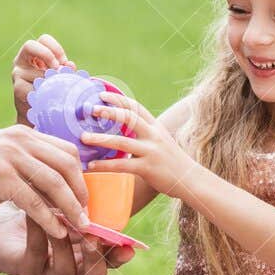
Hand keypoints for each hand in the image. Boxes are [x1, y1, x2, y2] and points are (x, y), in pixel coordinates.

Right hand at [0, 125, 89, 238]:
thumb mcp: (0, 159)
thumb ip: (25, 162)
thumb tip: (53, 181)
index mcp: (22, 134)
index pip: (66, 150)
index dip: (81, 176)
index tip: (84, 198)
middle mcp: (19, 140)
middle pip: (66, 164)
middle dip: (81, 192)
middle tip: (87, 215)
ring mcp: (9, 158)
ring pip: (55, 183)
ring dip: (71, 208)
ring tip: (80, 228)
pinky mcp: (0, 179)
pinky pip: (35, 201)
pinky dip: (49, 219)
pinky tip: (57, 233)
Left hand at [0, 212, 133, 274]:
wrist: (0, 229)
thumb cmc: (41, 216)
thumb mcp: (66, 211)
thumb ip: (86, 209)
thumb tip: (112, 190)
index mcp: (87, 255)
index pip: (111, 261)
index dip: (121, 255)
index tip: (128, 245)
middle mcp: (73, 269)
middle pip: (95, 274)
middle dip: (97, 255)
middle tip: (94, 234)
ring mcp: (49, 274)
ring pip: (65, 268)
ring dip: (65, 240)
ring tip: (60, 216)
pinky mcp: (26, 270)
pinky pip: (37, 253)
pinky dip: (39, 231)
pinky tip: (35, 213)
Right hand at [11, 34, 69, 124]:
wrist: (37, 114)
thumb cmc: (49, 91)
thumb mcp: (58, 77)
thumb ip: (64, 70)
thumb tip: (70, 66)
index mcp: (33, 54)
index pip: (43, 39)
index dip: (55, 48)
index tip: (64, 62)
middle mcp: (21, 61)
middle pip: (30, 45)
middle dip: (47, 55)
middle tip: (57, 68)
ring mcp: (17, 74)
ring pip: (35, 70)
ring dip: (49, 80)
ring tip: (55, 90)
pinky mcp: (17, 88)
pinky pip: (34, 87)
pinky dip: (44, 93)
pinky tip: (48, 99)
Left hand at [80, 92, 201, 198]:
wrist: (191, 180)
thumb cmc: (172, 162)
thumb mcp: (161, 142)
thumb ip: (145, 135)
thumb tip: (124, 131)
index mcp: (156, 127)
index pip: (136, 107)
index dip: (118, 99)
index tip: (101, 93)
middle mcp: (154, 136)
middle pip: (129, 118)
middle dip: (109, 112)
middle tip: (91, 109)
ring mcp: (151, 151)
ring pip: (122, 141)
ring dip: (101, 139)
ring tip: (83, 138)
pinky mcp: (148, 168)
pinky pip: (122, 165)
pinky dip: (105, 165)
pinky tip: (92, 165)